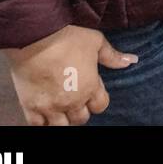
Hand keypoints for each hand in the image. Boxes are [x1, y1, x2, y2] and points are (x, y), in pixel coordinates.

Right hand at [4, 25, 135, 125]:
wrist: (35, 37)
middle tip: (74, 99)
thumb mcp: (96, 42)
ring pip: (60, 126)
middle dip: (80, 111)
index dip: (97, 99)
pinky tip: (43, 112)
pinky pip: (37, 125)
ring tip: (59, 108)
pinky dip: (41, 122)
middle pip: (81, 119)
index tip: (91, 88)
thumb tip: (132, 60)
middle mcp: (72, 101)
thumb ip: (112, 56)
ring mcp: (50, 106)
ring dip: (62, 119)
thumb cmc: (67, 38)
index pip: (100, 106)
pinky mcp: (30, 106)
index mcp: (90, 87)